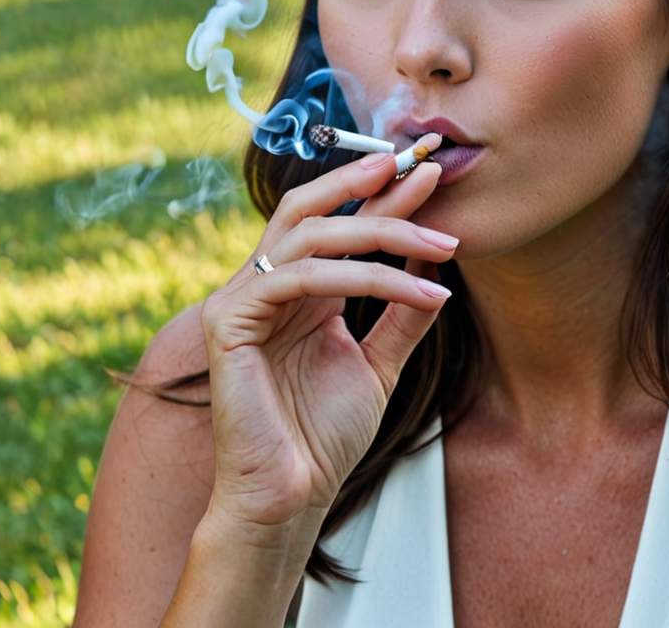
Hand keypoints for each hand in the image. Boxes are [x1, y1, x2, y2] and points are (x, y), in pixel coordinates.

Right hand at [199, 142, 455, 542]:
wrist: (289, 498)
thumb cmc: (324, 436)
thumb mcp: (379, 363)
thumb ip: (402, 316)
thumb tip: (438, 271)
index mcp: (296, 290)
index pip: (336, 225)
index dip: (381, 196)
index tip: (429, 174)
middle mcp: (265, 283)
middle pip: (313, 209)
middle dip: (368, 184)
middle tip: (423, 171)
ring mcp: (241, 298)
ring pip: (312, 235)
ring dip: (383, 232)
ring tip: (441, 244)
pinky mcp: (227, 321)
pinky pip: (299, 277)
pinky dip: (362, 277)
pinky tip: (412, 289)